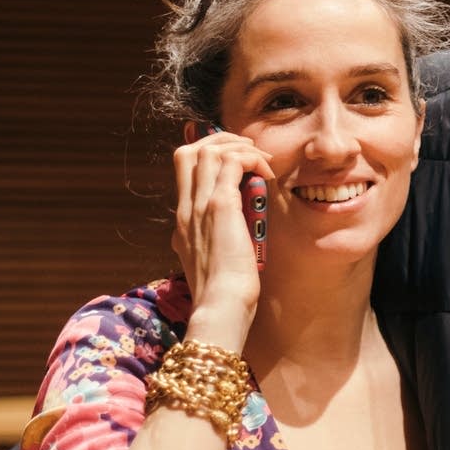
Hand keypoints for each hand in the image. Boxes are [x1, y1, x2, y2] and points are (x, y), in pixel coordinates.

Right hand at [171, 124, 275, 342]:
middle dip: (220, 141)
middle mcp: (186, 209)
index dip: (206, 152)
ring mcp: (200, 206)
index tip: (234, 156)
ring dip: (238, 146)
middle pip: (189, 151)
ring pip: (208, 150)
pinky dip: (250, 158)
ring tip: (260, 160)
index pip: (183, 169)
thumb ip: (215, 242)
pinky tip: (266, 173)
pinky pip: (231, 162)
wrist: (220, 308)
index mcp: (183, 222)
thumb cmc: (223, 294)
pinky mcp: (220, 206)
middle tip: (248, 151)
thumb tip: (230, 231)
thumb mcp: (212, 263)